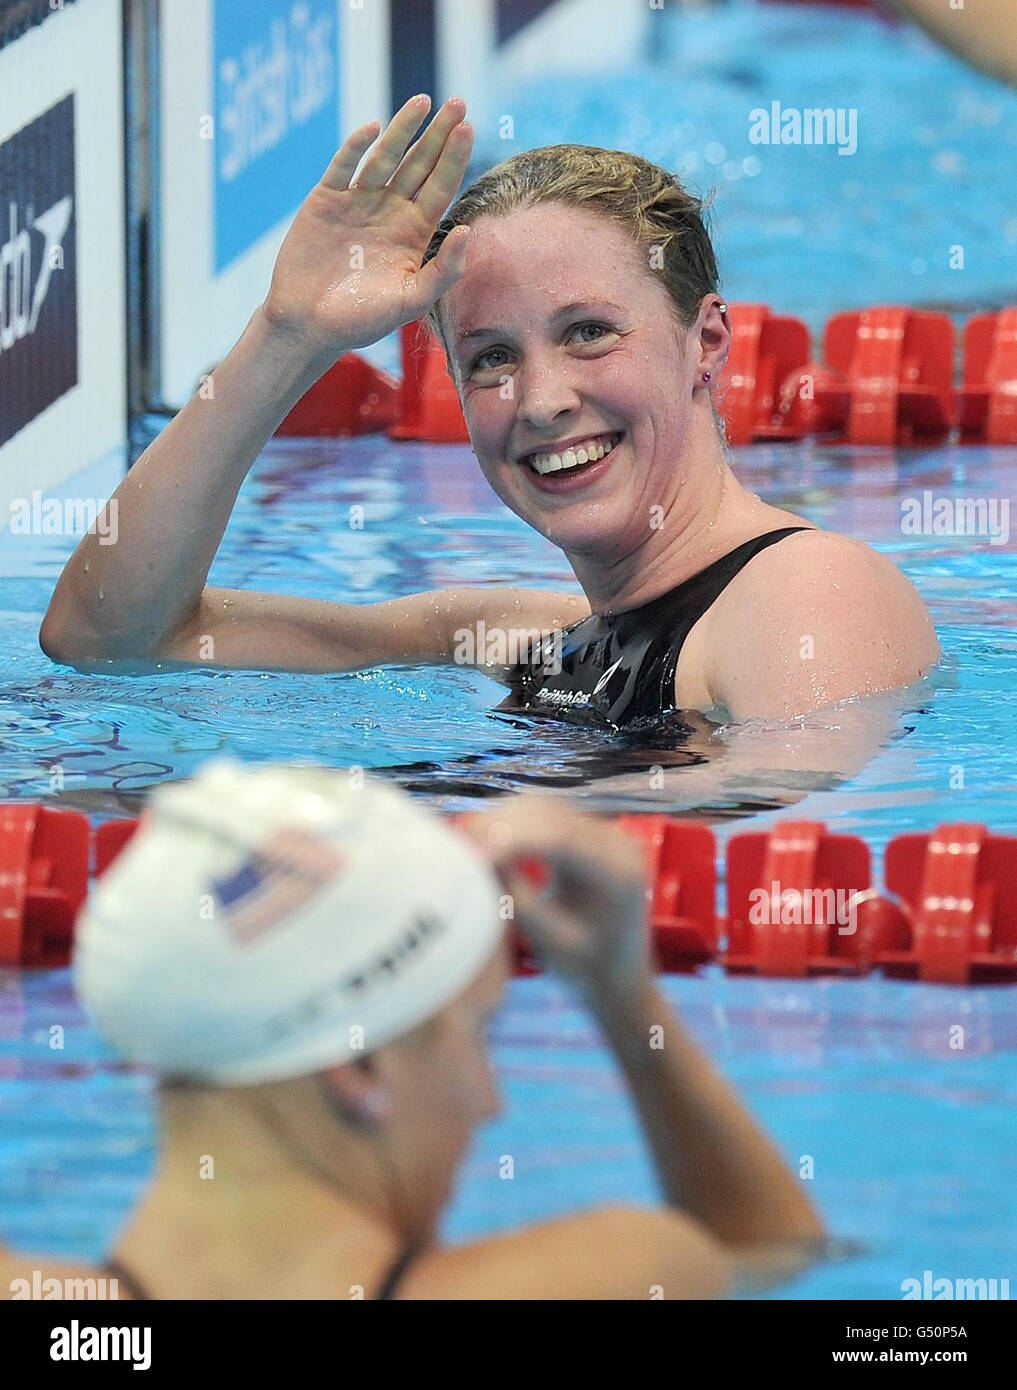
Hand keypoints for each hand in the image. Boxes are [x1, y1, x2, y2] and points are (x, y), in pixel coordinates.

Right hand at [261, 94, 473, 361]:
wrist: (308, 325)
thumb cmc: (361, 320)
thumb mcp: (410, 302)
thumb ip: (442, 271)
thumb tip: (467, 231)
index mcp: (413, 233)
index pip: (440, 187)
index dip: (455, 158)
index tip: (469, 129)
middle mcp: (389, 211)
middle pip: (419, 164)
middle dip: (438, 134)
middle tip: (459, 103)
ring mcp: (357, 202)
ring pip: (384, 157)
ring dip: (402, 129)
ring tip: (423, 101)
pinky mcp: (326, 200)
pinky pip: (343, 167)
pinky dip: (355, 147)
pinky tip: (373, 128)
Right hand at [461, 797, 651, 997]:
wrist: (619, 974)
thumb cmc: (589, 970)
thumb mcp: (553, 943)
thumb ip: (520, 903)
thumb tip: (481, 864)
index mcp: (617, 871)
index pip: (560, 839)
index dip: (511, 840)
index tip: (473, 855)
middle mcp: (615, 842)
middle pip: (550, 813)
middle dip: (501, 825)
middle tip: (459, 844)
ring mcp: (602, 833)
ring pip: (543, 806)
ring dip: (502, 819)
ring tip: (467, 841)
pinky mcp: (585, 834)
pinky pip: (544, 815)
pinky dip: (512, 823)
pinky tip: (486, 839)